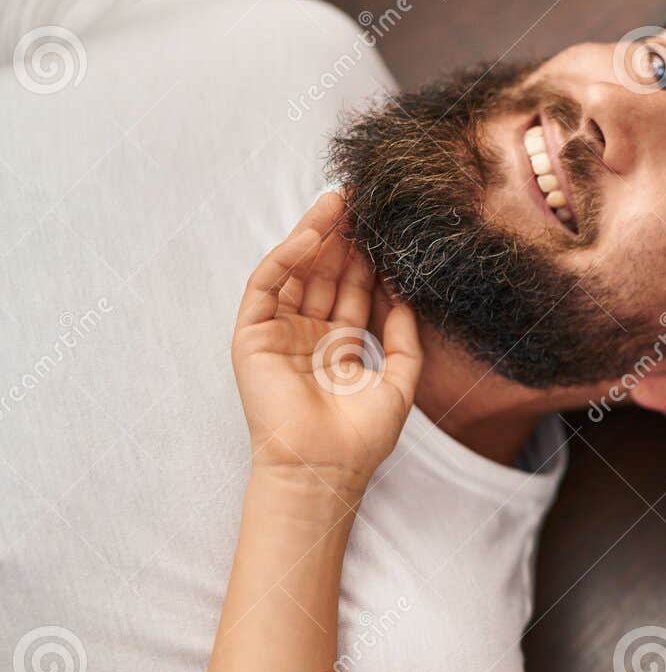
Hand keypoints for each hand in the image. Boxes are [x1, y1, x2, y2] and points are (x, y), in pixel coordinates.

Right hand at [233, 192, 421, 487]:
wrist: (325, 468)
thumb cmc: (360, 438)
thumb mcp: (398, 381)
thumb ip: (403, 338)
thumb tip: (407, 295)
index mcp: (336, 349)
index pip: (350, 294)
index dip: (366, 263)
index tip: (384, 231)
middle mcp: (305, 338)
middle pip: (322, 278)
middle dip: (341, 241)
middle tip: (361, 203)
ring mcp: (277, 335)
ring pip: (295, 274)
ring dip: (314, 238)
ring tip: (338, 205)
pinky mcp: (252, 337)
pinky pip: (267, 287)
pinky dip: (286, 259)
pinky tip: (311, 236)